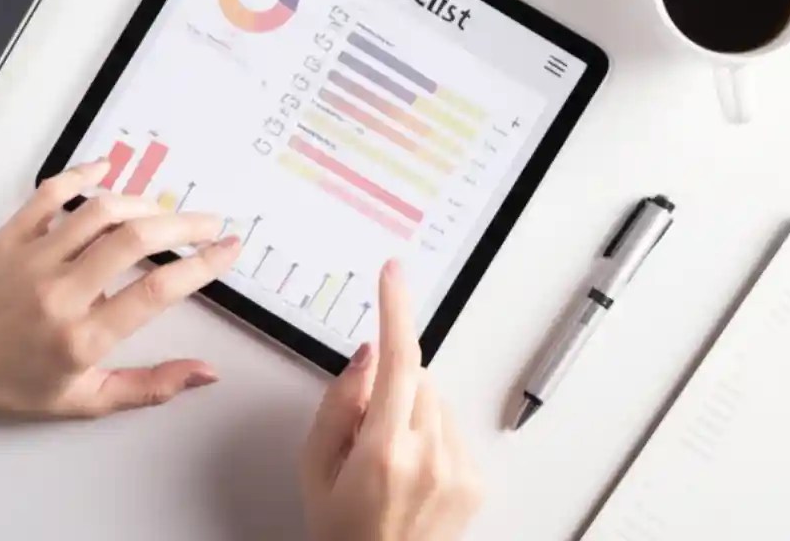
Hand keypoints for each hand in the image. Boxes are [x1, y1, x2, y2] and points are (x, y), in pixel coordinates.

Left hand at [0, 158, 240, 423]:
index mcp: (82, 339)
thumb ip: (151, 386)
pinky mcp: (10, 238)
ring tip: (164, 211)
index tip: (228, 250)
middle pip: (135, 240)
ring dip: (142, 203)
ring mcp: (32, 260)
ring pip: (99, 211)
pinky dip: (82, 175)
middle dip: (184, 224)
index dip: (202, 266)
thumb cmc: (12, 388)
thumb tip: (206, 372)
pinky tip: (107, 169)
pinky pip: (50, 194)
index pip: (156, 292)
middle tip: (209, 223)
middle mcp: (59, 294)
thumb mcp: (87, 401)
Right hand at [301, 260, 482, 540]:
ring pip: (436, 401)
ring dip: (412, 411)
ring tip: (388, 460)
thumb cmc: (340, 533)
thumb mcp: (313, 467)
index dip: (395, 310)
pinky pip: (452, 428)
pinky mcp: (476, 480)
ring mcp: (458, 470)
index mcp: (383, 452)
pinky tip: (411, 472)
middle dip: (391, 385)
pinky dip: (430, 435)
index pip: (398, 361)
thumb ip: (338, 403)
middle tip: (365, 428)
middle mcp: (429, 457)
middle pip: (417, 378)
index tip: (393, 275)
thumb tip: (366, 357)